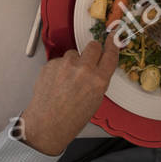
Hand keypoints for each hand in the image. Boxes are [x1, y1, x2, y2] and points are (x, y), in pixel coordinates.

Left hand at [18, 38, 117, 155]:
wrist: (47, 124)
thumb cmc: (71, 119)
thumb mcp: (95, 101)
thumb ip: (98, 80)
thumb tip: (99, 65)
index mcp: (98, 81)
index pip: (110, 55)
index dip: (113, 44)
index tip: (113, 37)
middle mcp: (83, 70)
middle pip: (93, 46)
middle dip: (93, 51)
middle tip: (88, 61)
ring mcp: (65, 65)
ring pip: (74, 53)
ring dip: (74, 62)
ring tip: (68, 80)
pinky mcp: (51, 64)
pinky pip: (60, 60)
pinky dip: (60, 68)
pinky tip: (57, 83)